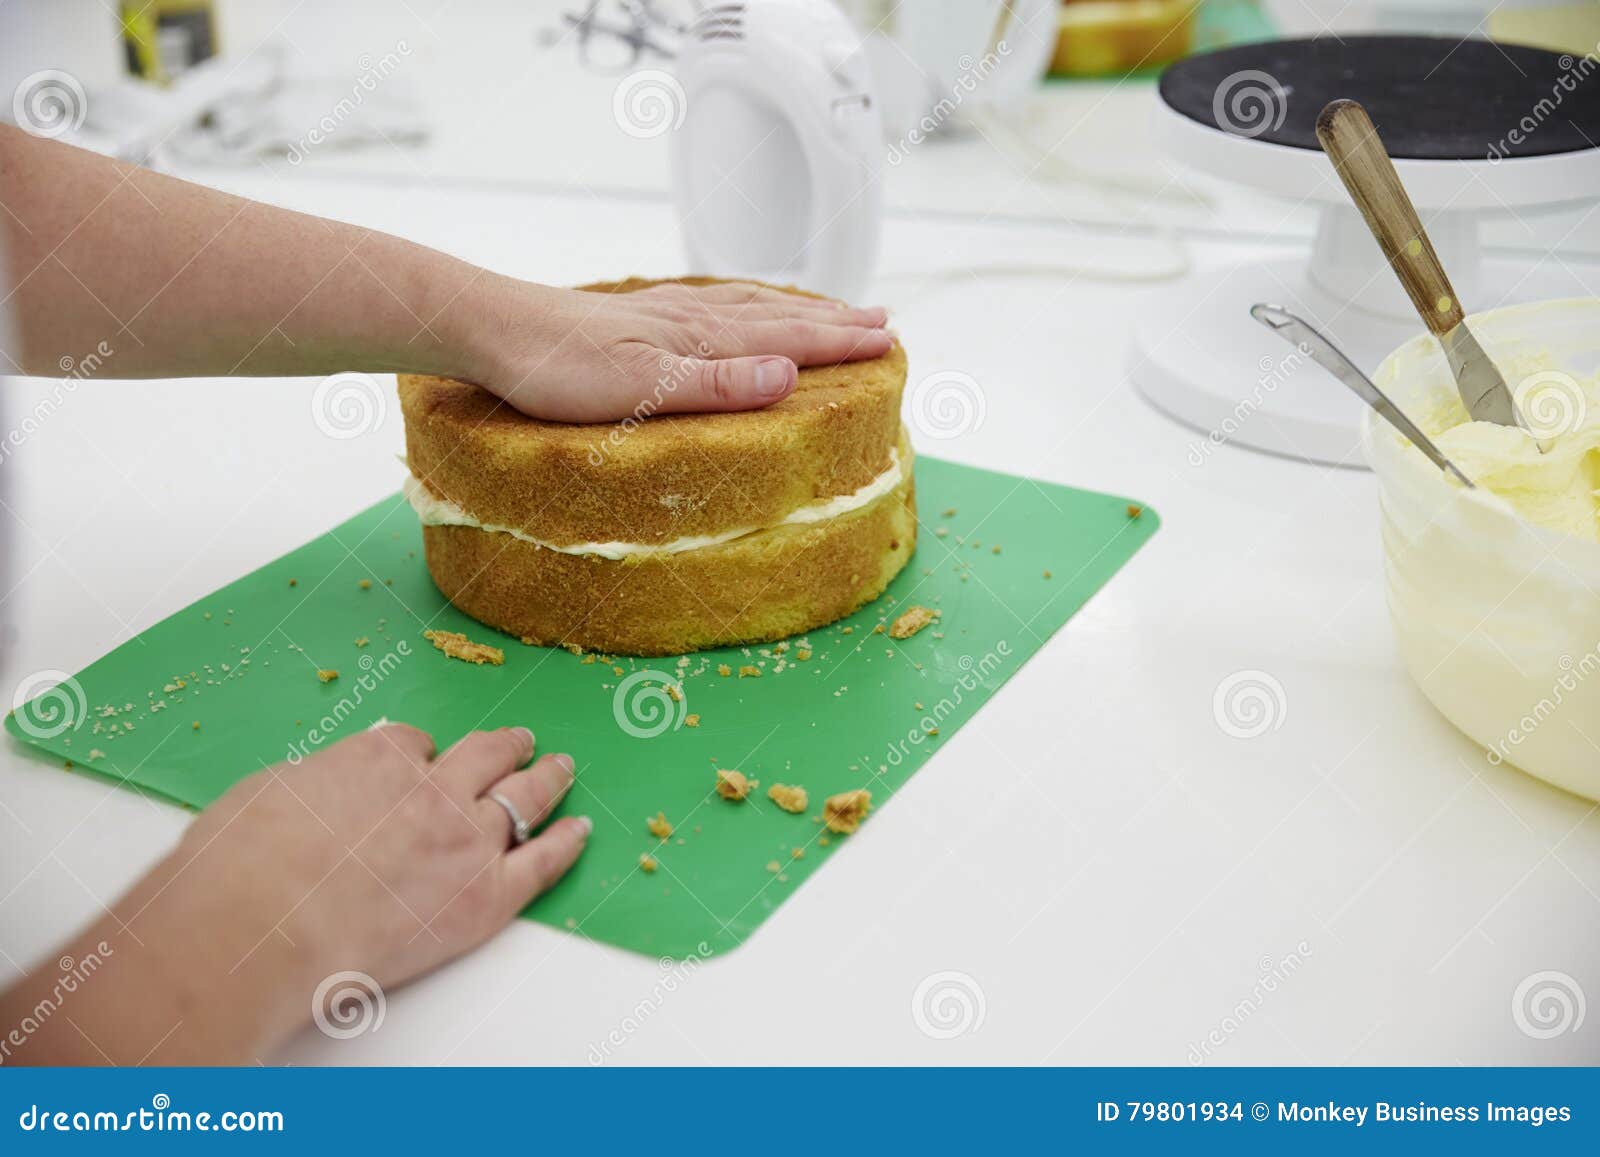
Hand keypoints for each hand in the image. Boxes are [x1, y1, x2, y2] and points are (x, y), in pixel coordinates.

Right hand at [191, 722, 586, 991]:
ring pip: (523, 797)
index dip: (418, 756)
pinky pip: (542, 862)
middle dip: (504, 747)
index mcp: (376, 757)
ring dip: (547, 779)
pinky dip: (566, 843)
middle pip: (484, 756)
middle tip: (520, 740)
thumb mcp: (267, 794)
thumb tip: (320, 791)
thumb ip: (313, 785)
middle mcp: (433, 789)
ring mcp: (466, 840)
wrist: (259, 925)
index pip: (413, 745)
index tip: (419, 763)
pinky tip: (580, 830)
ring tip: (562, 768)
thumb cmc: (241, 866)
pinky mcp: (486, 896)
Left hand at [460, 277, 893, 421]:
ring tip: (830, 310)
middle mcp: (690, 318)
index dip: (840, 342)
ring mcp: (663, 313)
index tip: (888, 343)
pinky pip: (714, 307)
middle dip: (832, 322)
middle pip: (777, 316)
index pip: (787, 338)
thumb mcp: (641, 388)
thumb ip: (717, 383)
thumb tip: (789, 374)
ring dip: (795, 311)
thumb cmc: (557, 368)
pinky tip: (739, 310)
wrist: (491, 329)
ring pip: (748, 307)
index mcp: (699, 338)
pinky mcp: (637, 317)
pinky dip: (747, 307)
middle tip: (883, 322)